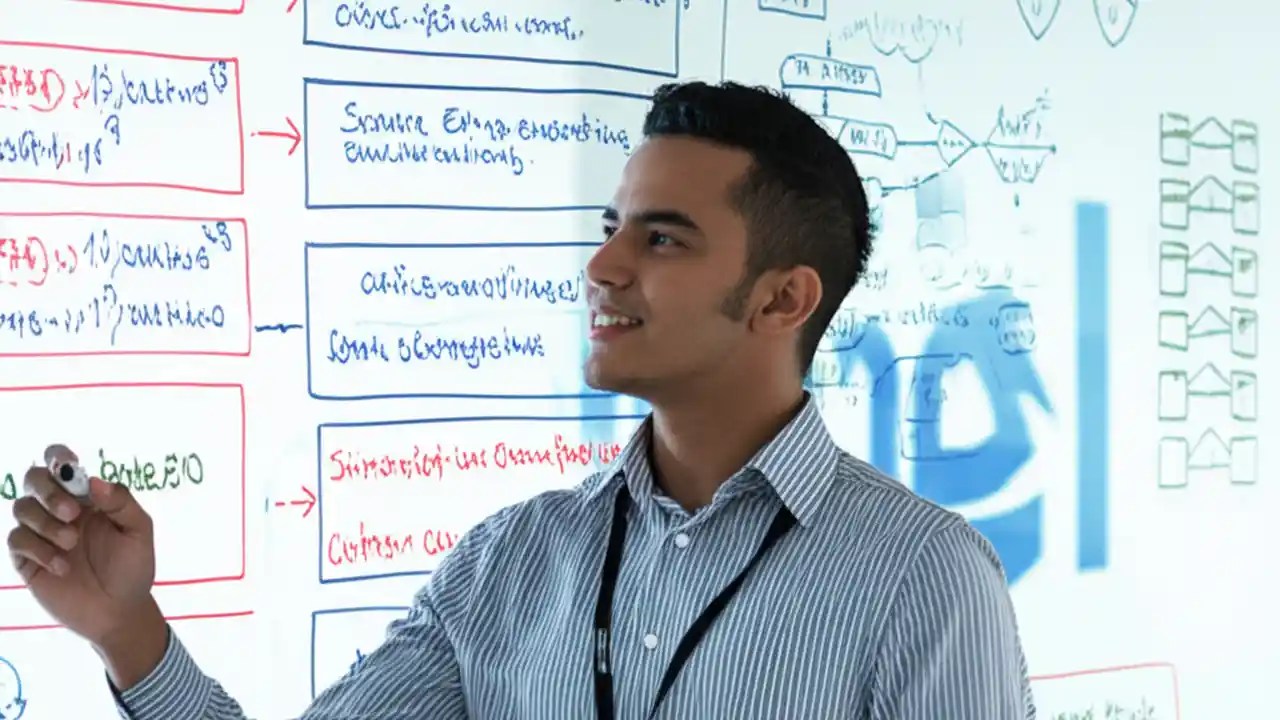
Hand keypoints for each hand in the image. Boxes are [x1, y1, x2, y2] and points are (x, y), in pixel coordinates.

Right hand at [7, 444, 160, 647]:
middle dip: (49, 491)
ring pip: (22, 508)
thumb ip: (121, 502)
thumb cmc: (131, 567)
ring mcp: (41, 533)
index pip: (60, 464)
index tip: (67, 465)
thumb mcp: (138, 531)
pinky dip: (39, 549)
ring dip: (46, 523)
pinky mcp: (27, 559)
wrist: (119, 610)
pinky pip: (17, 540)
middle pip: (33, 479)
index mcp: (86, 496)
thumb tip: (94, 480)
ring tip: (72, 543)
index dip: (57, 456)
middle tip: (73, 513)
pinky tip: (63, 566)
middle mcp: (59, 509)